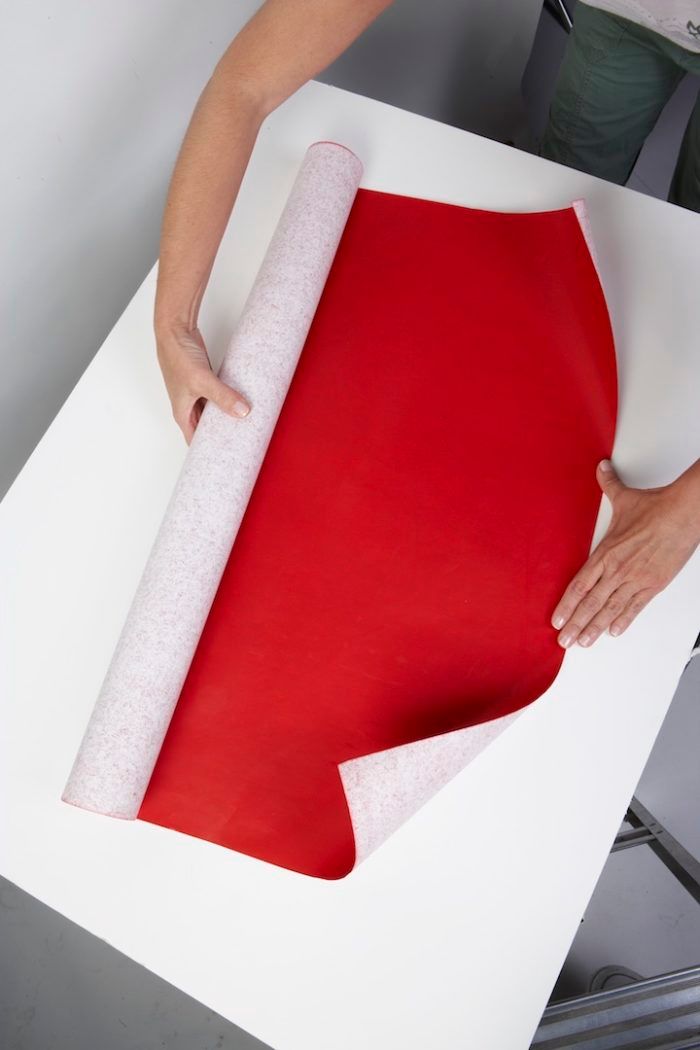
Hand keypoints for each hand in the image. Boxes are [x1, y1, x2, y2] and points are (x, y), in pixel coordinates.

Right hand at [156, 323, 250, 443]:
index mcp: (182, 412)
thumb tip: (243, 412)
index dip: (207, 451)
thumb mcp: (202, 380)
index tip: (223, 459)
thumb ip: (223, 396)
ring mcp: (196, 392)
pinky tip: (241, 402)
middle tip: (240, 443)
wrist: (175, 329)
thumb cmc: (177, 356)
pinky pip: (217, 395)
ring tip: (244, 425)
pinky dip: (228, 400)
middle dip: (220, 435)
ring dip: (225, 416)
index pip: (194, 440)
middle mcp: (188, 405)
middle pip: (205, 427)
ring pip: (212, 411)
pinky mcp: (204, 379)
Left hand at [551, 459, 699, 647]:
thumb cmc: (656, 508)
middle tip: (563, 641)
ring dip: (595, 628)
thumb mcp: (625, 497)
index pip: (579, 585)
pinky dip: (623, 621)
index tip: (556, 620)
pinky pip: (635, 607)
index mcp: (605, 553)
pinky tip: (613, 632)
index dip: (566, 605)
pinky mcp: (654, 584)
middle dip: (575, 624)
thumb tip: (600, 469)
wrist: (685, 514)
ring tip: (583, 642)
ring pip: (610, 610)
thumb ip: (608, 485)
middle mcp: (618, 570)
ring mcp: (636, 579)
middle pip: (591, 603)